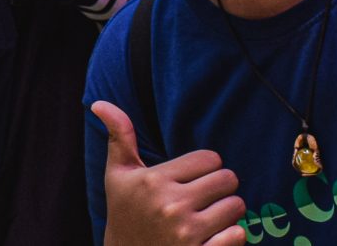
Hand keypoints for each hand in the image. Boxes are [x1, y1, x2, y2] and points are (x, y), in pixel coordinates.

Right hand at [94, 101, 245, 245]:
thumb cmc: (125, 213)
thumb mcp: (118, 176)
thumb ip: (119, 137)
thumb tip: (99, 103)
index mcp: (154, 182)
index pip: (210, 158)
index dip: (206, 167)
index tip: (193, 178)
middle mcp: (171, 206)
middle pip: (228, 179)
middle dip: (220, 187)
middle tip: (205, 197)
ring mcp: (186, 233)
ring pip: (236, 206)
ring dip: (227, 211)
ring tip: (209, 216)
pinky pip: (237, 234)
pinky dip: (233, 234)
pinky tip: (216, 236)